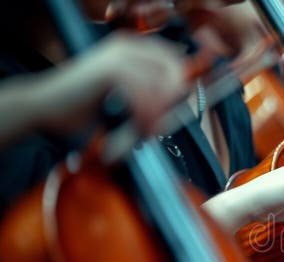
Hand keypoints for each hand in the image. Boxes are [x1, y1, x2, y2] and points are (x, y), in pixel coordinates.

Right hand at [0, 32, 187, 145]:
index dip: (179, 88)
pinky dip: (143, 118)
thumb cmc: (82, 106)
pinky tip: (133, 131)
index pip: (174, 62)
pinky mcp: (110, 71)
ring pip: (160, 89)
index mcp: (132, 48)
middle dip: (169, 106)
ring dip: (155, 117)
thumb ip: (151, 94)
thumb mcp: (124, 96)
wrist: (44, 107)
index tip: (172, 113)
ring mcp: (119, 56)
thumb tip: (181, 100)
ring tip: (142, 134)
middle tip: (155, 129)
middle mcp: (127, 47)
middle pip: (173, 74)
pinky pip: (143, 97)